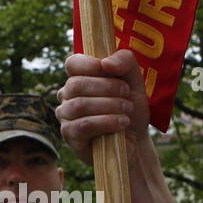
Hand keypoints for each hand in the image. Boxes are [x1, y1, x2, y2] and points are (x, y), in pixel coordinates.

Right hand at [56, 49, 150, 164]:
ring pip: (79, 105)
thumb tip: (106, 63)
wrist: (136, 140)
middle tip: (127, 96)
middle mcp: (68, 95)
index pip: (72, 64)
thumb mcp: (135, 81)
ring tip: (127, 112)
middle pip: (76, 84)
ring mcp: (66, 115)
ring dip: (109, 106)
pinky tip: (121, 124)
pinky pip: (83, 125)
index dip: (88, 64)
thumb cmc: (130, 109)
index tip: (108, 69)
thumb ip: (125, 62)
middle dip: (107, 88)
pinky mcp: (70, 135)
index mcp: (80, 77)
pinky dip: (106, 122)